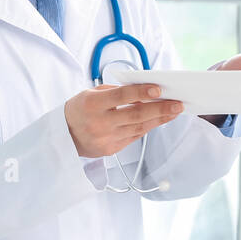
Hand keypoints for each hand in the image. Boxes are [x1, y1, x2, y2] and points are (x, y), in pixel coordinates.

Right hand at [65, 82, 183, 158]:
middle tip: (178, 104)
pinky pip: (134, 136)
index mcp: (92, 104)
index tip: (158, 89)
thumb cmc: (80, 109)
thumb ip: (115, 91)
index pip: (121, 96)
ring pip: (139, 128)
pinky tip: (158, 120)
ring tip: (174, 111)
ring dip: (159, 119)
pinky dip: (147, 127)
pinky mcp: (110, 150)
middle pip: (135, 115)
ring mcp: (105, 139)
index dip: (141, 92)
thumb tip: (144, 91)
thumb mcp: (91, 93)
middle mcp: (99, 123)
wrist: (63, 136)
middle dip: (160, 109)